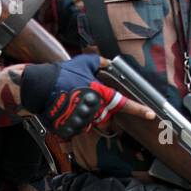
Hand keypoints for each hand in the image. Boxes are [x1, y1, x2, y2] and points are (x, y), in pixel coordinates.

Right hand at [21, 55, 151, 138]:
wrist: (38, 86)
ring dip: (86, 117)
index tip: (151, 115)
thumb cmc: (61, 73)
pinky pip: (77, 129)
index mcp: (100, 94)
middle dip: (100, 112)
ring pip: (91, 124)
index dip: (138, 110)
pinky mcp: (70, 128)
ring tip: (72, 104)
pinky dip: (73, 123)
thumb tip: (107, 61)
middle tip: (86, 101)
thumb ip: (98, 62)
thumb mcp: (83, 62)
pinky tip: (65, 112)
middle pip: (105, 117)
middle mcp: (94, 109)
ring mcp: (82, 120)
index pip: (123, 103)